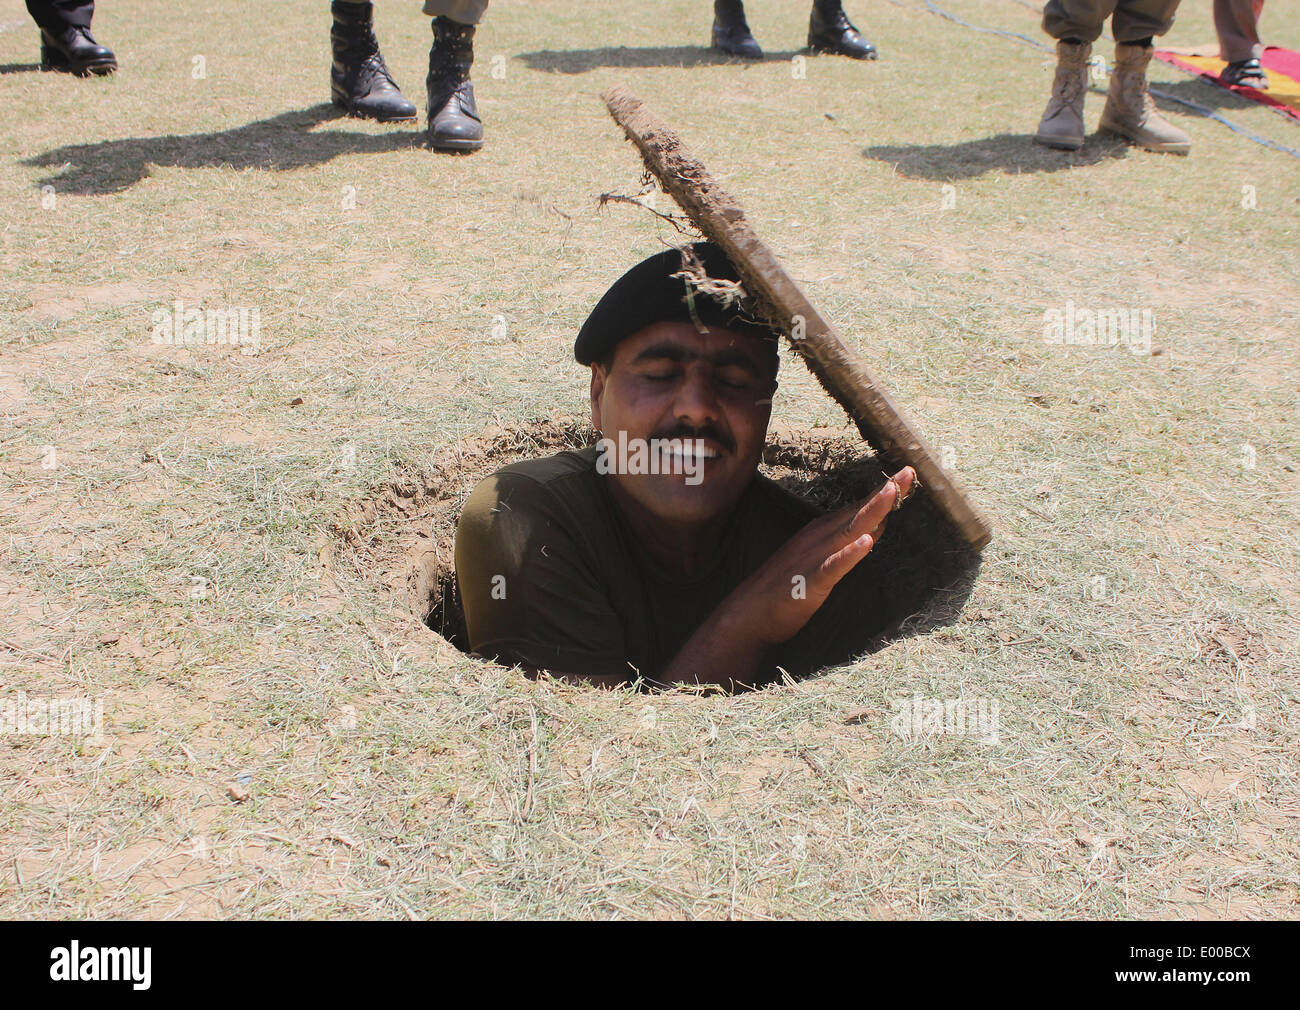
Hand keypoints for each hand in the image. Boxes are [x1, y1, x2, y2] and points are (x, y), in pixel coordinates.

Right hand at [717, 466, 915, 649]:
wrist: (747, 616)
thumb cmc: (784, 589)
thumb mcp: (820, 560)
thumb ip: (847, 544)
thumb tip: (876, 528)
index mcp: (822, 532)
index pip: (860, 507)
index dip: (886, 492)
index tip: (909, 473)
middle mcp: (819, 538)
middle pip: (859, 511)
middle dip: (886, 492)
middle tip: (910, 471)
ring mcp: (813, 558)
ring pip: (849, 530)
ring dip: (872, 510)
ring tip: (892, 492)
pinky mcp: (809, 582)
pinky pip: (833, 566)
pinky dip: (850, 553)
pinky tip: (866, 541)